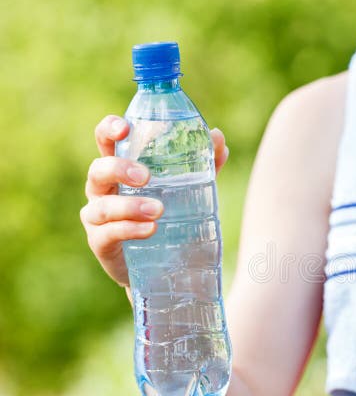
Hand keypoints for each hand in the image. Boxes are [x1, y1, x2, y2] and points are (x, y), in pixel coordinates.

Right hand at [80, 115, 228, 286]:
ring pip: (102, 206)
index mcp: (120, 170)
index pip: (106, 142)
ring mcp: (97, 218)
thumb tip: (217, 136)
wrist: (164, 268)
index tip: (125, 128)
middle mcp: (103, 190)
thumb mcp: (190, 188)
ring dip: (129, 205)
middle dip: (119, 169)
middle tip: (147, 177)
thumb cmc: (172, 217)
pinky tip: (150, 229)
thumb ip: (205, 163)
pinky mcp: (100, 243)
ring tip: (158, 211)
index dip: (109, 130)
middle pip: (98, 170)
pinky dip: (129, 229)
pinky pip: (108, 233)